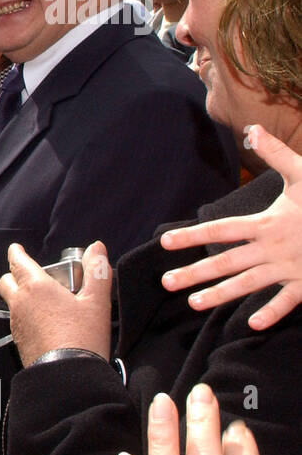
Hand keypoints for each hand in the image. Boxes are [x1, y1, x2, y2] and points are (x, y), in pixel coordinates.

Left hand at [0, 241, 110, 367]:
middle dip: (14, 275)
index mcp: (35, 287)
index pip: (17, 262)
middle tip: (32, 276)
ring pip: (12, 303)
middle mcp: (20, 303)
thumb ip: (97, 272)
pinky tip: (45, 324)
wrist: (67, 377)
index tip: (16, 249)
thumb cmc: (83, 336)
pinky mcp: (19, 342)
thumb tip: (97, 247)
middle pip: (7, 282)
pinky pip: (17, 322)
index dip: (16, 253)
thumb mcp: (97, 302)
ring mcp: (16, 324)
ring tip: (45, 301)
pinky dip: (26, 316)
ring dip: (22, 297)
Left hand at [160, 124, 301, 330]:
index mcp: (267, 223)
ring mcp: (290, 267)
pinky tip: (253, 325)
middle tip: (165, 282)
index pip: (221, 230)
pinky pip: (289, 300)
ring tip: (194, 304)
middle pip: (227, 262)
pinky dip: (273, 312)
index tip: (165, 242)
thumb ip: (276, 154)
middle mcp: (273, 248)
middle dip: (195, 272)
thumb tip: (252, 129)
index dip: (192, 235)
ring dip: (221, 294)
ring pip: (249, 284)